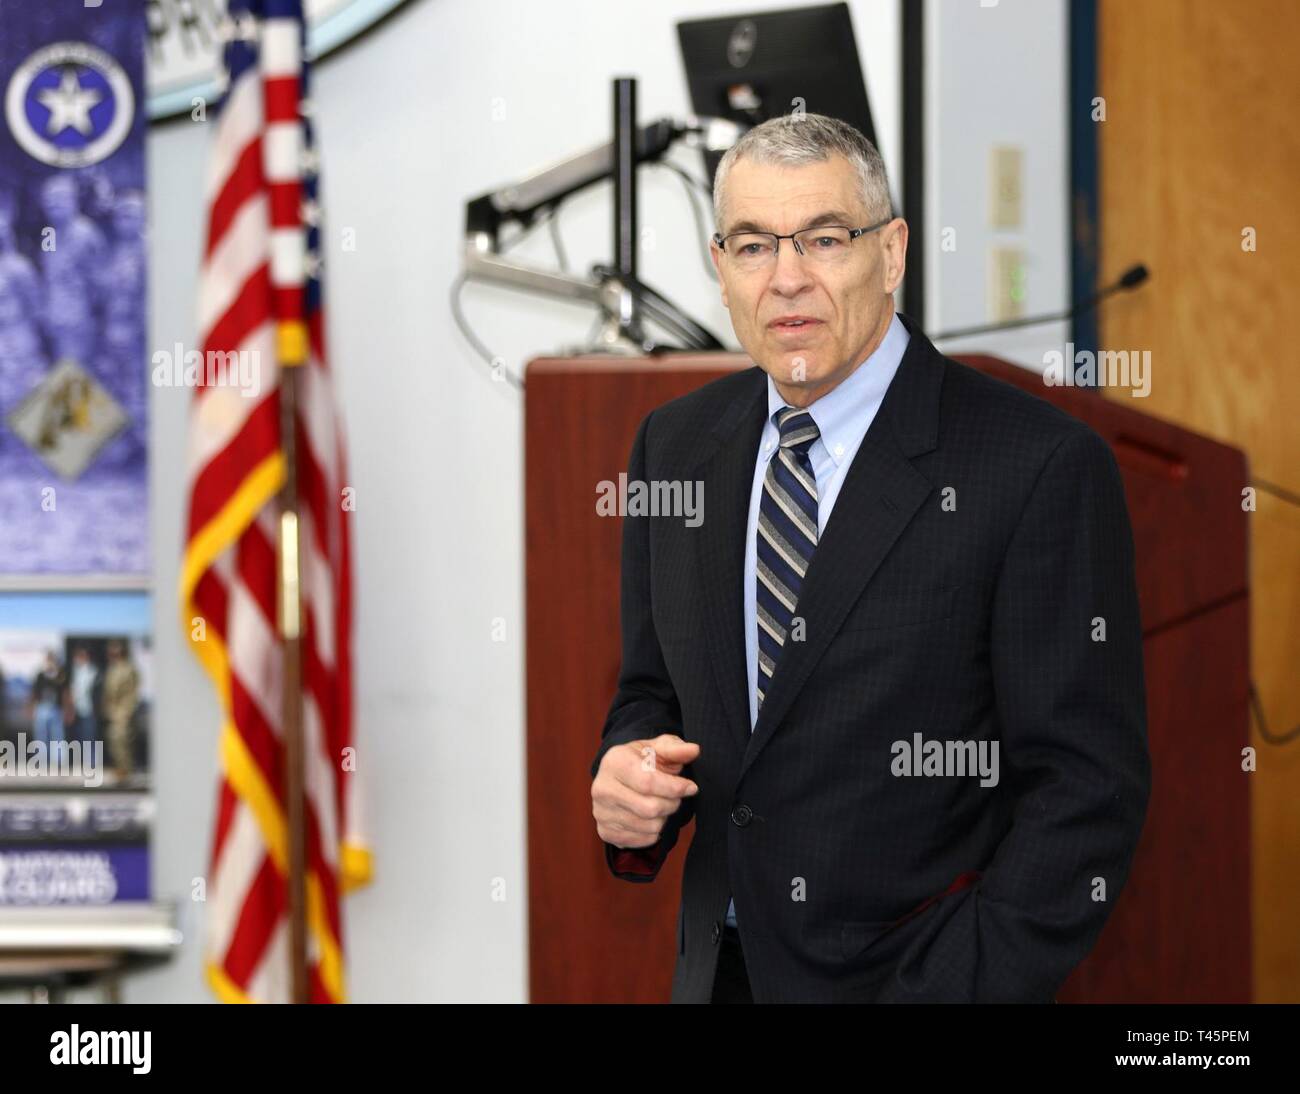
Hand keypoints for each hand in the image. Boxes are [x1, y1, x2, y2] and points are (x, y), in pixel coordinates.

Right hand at [592, 733, 699, 849]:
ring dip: (664, 818)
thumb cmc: (642, 760)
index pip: (648, 782)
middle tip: (676, 797)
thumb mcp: (658, 748)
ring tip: (662, 804)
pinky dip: (654, 831)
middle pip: (650, 808)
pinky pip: (641, 840)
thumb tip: (694, 750)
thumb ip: (676, 749)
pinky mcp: (605, 831)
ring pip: (649, 826)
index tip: (691, 787)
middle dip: (672, 804)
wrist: (619, 777)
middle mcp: (602, 788)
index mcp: (614, 762)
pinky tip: (652, 817)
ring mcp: (601, 812)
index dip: (675, 788)